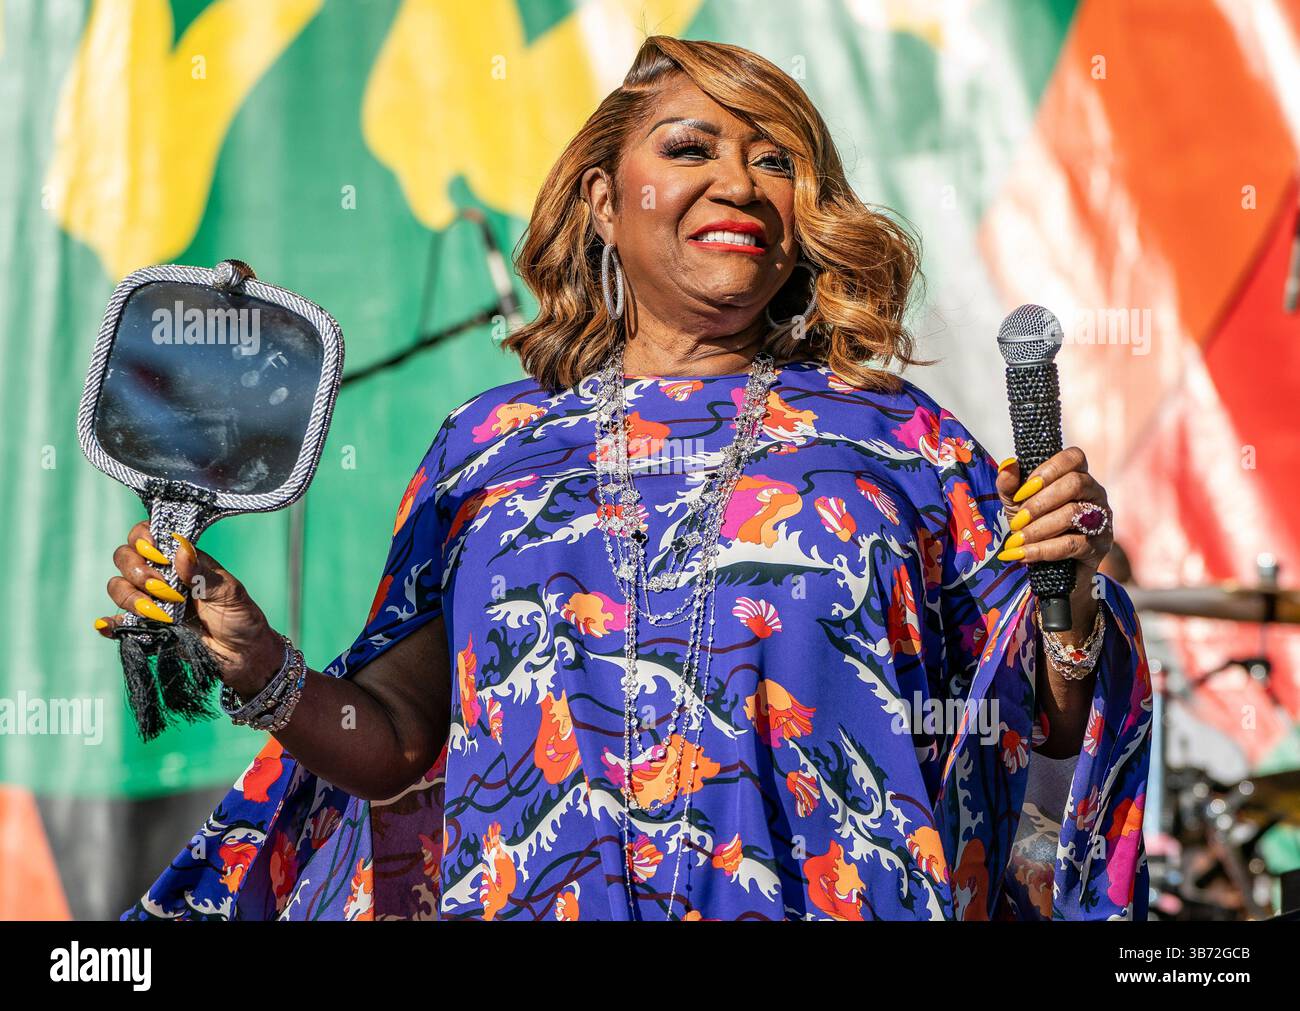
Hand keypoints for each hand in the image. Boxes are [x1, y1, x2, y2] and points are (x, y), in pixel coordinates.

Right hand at [94, 520, 285, 695]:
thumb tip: (180, 548)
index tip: (156, 554)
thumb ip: (202, 572)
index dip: (142, 539)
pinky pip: (116, 622)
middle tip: (164, 589)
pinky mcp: (144, 626)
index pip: (146, 535)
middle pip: (125, 558)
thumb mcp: (228, 592)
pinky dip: (109, 623)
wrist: (241, 655)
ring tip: (159, 613)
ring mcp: (150, 601)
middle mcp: (160, 576)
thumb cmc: (239, 616)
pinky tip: (111, 626)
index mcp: (180, 560)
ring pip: (117, 587)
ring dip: (130, 597)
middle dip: (138, 571)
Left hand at [993, 446, 1113, 602]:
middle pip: (1075, 483)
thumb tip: (1007, 465)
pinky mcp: (1100, 545)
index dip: (1047, 470)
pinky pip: (1073, 543)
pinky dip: (1043, 549)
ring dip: (1039, 528)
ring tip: (1016, 541)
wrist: (1049, 567)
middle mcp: (1095, 493)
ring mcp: (1101, 518)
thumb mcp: (1016, 506)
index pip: (1074, 457)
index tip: (1021, 493)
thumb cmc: (1034, 527)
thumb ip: (1010, 485)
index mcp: (1077, 475)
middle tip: (1017, 522)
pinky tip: (1024, 555)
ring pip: (1074, 513)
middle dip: (1039, 503)